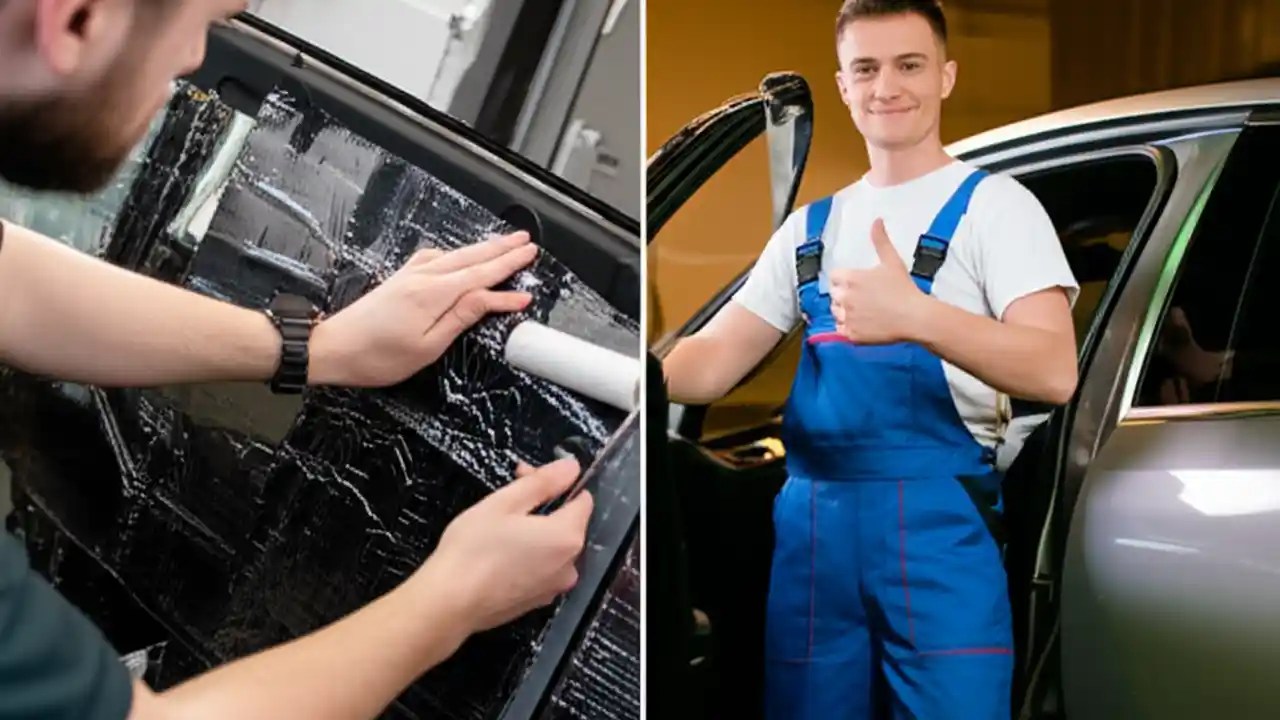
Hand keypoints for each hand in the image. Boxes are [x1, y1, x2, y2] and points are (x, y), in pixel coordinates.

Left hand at [308, 231, 537, 386]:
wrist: (332, 347)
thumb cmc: (377, 356)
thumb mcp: (428, 345)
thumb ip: (462, 317)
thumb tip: (492, 297)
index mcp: (434, 294)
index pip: (482, 277)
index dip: (509, 271)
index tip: (530, 268)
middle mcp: (423, 276)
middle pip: (471, 258)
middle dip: (502, 249)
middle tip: (526, 241)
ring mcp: (410, 274)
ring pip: (455, 254)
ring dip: (482, 248)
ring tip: (504, 242)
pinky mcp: (400, 278)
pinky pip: (436, 256)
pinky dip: (457, 252)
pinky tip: (459, 254)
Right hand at [413, 458, 592, 634]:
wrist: (449, 605)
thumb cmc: (474, 548)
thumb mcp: (505, 503)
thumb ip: (543, 483)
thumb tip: (572, 467)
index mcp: (567, 537)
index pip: (582, 499)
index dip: (555, 483)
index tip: (524, 478)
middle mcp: (569, 565)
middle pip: (567, 524)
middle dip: (542, 506)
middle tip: (505, 498)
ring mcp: (553, 588)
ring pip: (552, 547)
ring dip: (533, 532)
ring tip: (497, 526)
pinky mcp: (536, 602)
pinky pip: (541, 569)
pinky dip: (527, 556)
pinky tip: (497, 554)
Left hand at [828, 218, 929, 343]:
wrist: (914, 317)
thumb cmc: (904, 288)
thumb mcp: (892, 261)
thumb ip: (880, 240)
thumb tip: (877, 220)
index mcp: (850, 279)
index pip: (835, 277)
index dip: (845, 279)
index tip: (858, 284)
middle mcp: (845, 298)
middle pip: (834, 295)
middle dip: (844, 295)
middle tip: (864, 298)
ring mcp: (847, 317)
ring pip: (836, 313)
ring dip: (845, 312)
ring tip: (864, 312)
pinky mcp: (851, 335)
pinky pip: (841, 330)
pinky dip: (848, 329)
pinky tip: (864, 324)